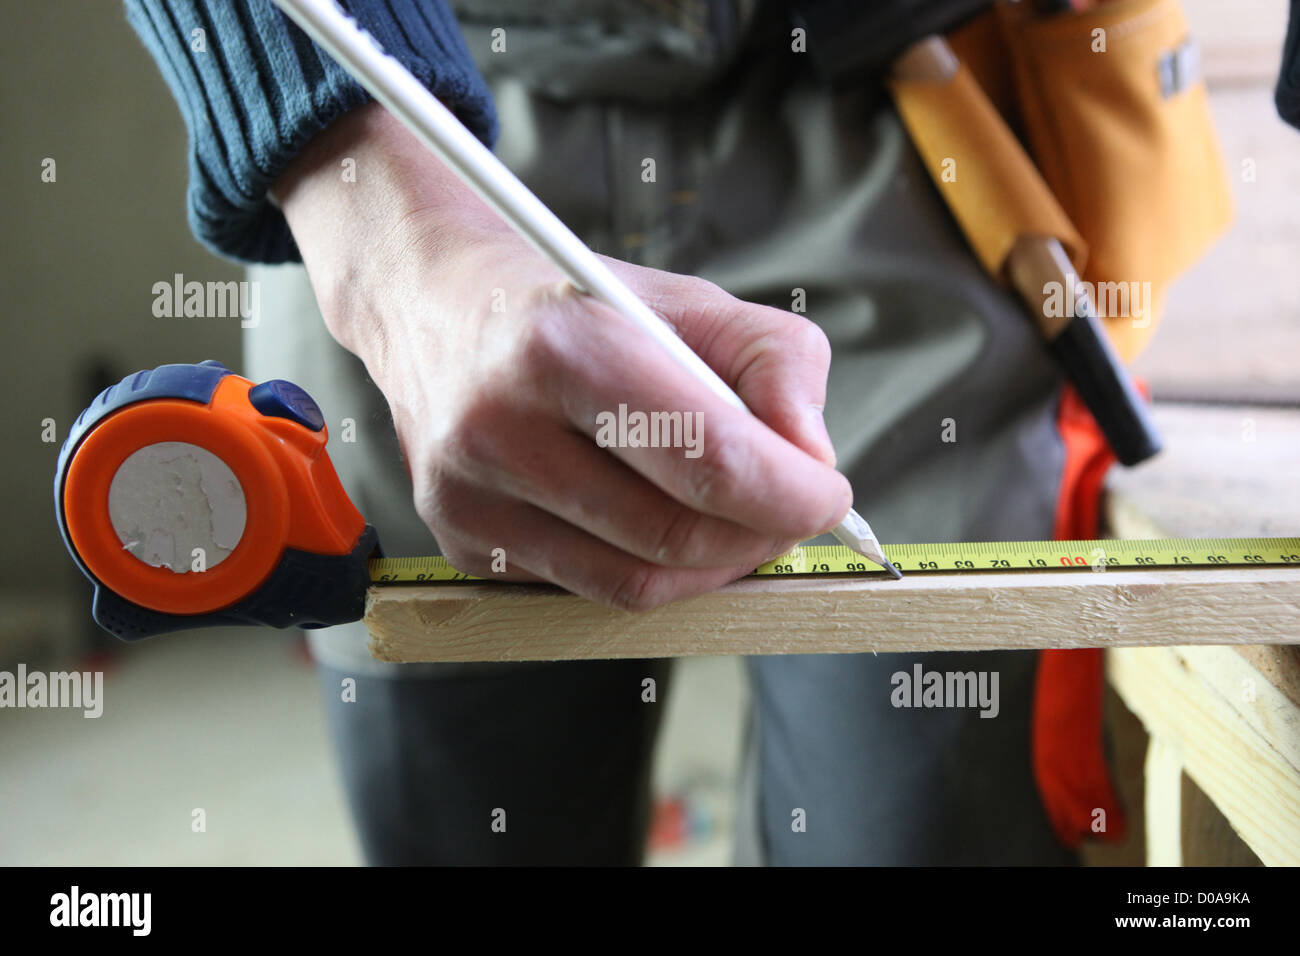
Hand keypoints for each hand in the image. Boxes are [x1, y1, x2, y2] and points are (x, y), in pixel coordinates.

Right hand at [275, 104, 851, 609]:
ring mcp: (470, 497)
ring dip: (713, 564)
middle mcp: (499, 428)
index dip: (791, 493)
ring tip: (731, 518)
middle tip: (789, 507)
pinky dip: (650, 569)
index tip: (828, 494)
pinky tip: (654, 521)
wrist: (435, 307)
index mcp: (564, 347)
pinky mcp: (462, 542)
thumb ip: (776, 362)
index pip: (710, 459)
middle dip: (760, 534)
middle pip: (676, 535)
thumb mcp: (687, 298)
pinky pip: (590, 589)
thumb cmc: (574, 305)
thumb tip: (812, 459)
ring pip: (636, 582)